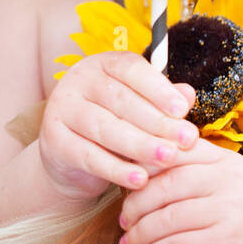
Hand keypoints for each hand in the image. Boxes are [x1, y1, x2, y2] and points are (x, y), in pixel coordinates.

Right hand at [39, 50, 199, 200]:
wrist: (70, 154)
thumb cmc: (114, 121)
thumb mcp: (140, 107)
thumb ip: (163, 100)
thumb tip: (189, 95)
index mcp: (103, 64)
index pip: (131, 69)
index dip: (158, 89)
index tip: (183, 110)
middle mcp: (79, 80)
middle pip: (121, 101)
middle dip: (158, 122)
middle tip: (186, 140)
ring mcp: (62, 108)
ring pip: (106, 128)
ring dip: (141, 145)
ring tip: (168, 158)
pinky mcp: (53, 140)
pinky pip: (89, 156)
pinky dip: (116, 170)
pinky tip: (139, 180)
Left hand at [117, 138, 242, 243]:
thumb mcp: (228, 188)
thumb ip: (195, 174)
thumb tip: (139, 169)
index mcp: (227, 161)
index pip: (177, 150)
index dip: (144, 164)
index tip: (124, 182)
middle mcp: (231, 180)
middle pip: (168, 183)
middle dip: (136, 203)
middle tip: (124, 220)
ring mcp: (232, 212)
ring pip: (168, 217)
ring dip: (140, 234)